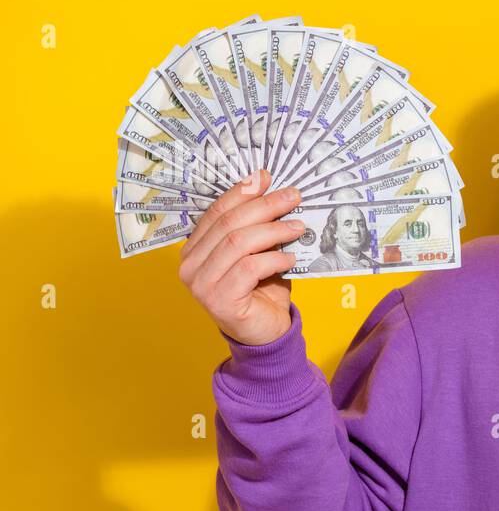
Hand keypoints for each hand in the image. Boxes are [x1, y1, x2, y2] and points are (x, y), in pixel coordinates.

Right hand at [178, 170, 304, 345]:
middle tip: (292, 197)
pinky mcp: (219, 300)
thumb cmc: (262, 290)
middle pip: (229, 223)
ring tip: (298, 227)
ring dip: (273, 230)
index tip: (267, 177)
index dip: (242, 192)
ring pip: (239, 242)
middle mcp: (190, 265)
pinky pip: (250, 268)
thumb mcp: (259, 252)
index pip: (217, 211)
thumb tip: (274, 190)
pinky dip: (274, 259)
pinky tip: (290, 259)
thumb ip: (258, 227)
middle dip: (264, 205)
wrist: (265, 333)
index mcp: (194, 248)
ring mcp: (200, 284)